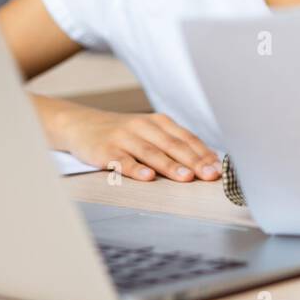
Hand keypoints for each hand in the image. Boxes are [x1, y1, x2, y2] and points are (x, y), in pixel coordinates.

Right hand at [58, 108, 220, 182]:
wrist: (81, 125)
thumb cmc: (123, 133)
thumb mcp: (149, 133)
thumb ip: (173, 145)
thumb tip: (205, 163)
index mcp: (159, 122)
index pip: (186, 138)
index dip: (204, 153)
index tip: (218, 168)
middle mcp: (143, 126)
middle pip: (173, 145)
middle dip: (194, 161)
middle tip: (209, 175)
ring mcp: (124, 137)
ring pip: (151, 152)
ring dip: (170, 166)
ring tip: (186, 177)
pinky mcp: (106, 150)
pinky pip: (122, 161)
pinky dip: (136, 169)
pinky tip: (148, 177)